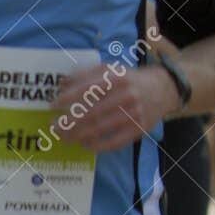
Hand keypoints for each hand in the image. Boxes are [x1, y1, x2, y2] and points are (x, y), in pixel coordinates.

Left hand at [52, 63, 179, 152]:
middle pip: (91, 112)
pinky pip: (115, 142)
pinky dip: (98, 146)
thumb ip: (85, 74)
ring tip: (64, 137)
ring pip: (101, 129)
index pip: (87, 90)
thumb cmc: (129, 79)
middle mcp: (126, 95)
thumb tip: (62, 84)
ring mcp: (134, 114)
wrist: (163, 90)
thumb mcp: (110, 69)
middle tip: (53, 127)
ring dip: (78, 135)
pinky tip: (85, 145)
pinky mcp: (139, 129)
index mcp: (116, 78)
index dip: (67, 99)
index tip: (52, 106)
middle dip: (68, 122)